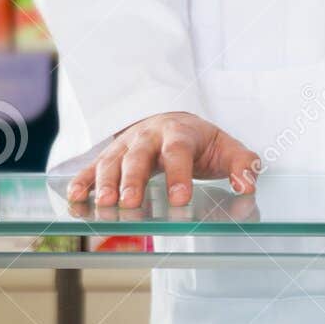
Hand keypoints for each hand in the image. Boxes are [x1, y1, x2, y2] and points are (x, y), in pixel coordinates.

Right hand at [65, 112, 260, 207]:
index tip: (180, 199)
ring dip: (106, 182)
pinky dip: (83, 181)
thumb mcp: (225, 148)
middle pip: (139, 156)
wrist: (171, 119)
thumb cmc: (200, 141)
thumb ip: (242, 164)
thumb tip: (248, 184)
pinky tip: (76, 197)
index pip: (178, 152)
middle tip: (130, 203)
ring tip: (104, 204)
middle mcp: (149, 137)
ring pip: (112, 161)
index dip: (179, 175)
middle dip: (133, 180)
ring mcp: (126, 145)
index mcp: (179, 133)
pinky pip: (93, 167)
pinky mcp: (110, 155)